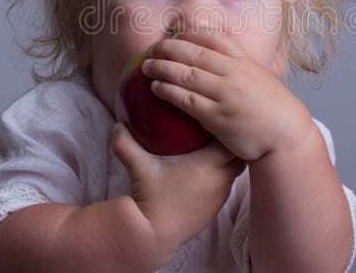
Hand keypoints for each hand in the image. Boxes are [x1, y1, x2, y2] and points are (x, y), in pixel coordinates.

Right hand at [111, 123, 245, 252]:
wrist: (154, 234)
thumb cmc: (150, 197)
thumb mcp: (138, 166)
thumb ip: (125, 142)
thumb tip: (117, 123)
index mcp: (208, 164)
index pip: (231, 139)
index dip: (226, 129)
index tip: (215, 122)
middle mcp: (220, 179)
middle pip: (238, 155)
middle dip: (231, 144)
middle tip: (215, 134)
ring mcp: (220, 196)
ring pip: (234, 172)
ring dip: (227, 162)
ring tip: (213, 151)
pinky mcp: (215, 209)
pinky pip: (226, 187)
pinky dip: (220, 178)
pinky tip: (205, 174)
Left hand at [141, 28, 314, 160]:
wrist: (286, 134)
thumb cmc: (273, 108)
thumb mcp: (260, 77)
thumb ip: (240, 67)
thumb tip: (218, 60)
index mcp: (244, 61)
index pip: (214, 37)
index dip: (190, 33)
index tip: (175, 34)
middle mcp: (233, 73)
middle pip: (193, 52)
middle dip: (168, 48)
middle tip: (152, 49)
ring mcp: (225, 94)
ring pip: (185, 74)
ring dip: (162, 68)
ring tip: (146, 66)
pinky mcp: (217, 117)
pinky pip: (186, 100)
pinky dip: (168, 91)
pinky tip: (156, 88)